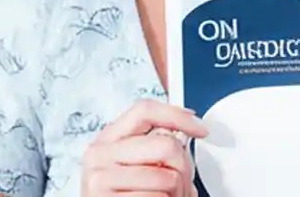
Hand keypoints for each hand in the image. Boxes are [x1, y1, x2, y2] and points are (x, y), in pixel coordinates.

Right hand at [82, 100, 208, 196]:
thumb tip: (189, 129)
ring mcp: (100, 179)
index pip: (145, 110)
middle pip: (165, 144)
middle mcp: (99, 154)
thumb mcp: (134, 164)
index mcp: (108, 138)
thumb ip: (153, 145)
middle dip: (184, 167)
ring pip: (167, 177)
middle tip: (182, 182)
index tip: (200, 128)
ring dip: (177, 193)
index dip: (177, 115)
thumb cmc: (126, 195)